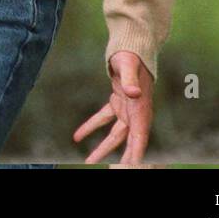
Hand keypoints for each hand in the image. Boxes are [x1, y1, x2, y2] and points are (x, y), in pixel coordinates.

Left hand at [72, 50, 153, 164]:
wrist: (131, 46)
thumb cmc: (131, 55)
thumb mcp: (129, 65)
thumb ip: (130, 80)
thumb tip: (133, 92)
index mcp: (141, 107)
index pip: (140, 135)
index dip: (137, 152)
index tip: (133, 166)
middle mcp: (136, 112)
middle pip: (129, 141)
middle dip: (122, 158)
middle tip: (113, 171)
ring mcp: (127, 109)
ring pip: (115, 135)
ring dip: (102, 147)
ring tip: (88, 161)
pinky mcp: (117, 103)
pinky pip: (103, 119)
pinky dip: (91, 127)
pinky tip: (77, 136)